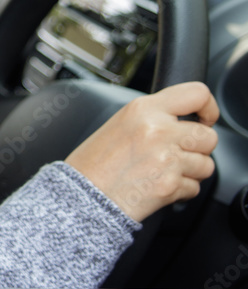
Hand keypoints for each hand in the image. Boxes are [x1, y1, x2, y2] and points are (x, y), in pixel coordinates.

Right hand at [65, 81, 218, 222]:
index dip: (208, 108)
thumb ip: (153, 117)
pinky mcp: (170, 185)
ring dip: (190, 171)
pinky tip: (157, 186)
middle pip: (208, 136)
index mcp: (144, 109)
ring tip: (163, 171)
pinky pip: (194, 187)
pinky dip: (180, 190)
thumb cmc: (94, 162)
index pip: (197, 94)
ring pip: (206, 165)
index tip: (205, 119)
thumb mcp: (121, 123)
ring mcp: (166, 158)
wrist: (81, 194)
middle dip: (198, 148)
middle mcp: (158, 130)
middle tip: (177, 153)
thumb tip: (184, 120)